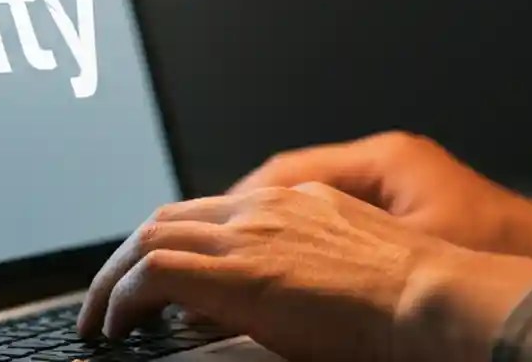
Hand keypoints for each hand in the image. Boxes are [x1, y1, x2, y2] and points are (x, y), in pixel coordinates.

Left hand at [76, 183, 531, 361]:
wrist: (430, 298)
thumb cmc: (412, 298)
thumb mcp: (350, 271)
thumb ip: (304, 272)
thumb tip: (269, 303)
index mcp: (295, 204)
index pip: (212, 213)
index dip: (175, 241)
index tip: (156, 275)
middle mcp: (265, 209)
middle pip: (170, 217)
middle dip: (130, 256)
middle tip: (112, 297)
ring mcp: (249, 234)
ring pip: (150, 238)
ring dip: (115, 279)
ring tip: (102, 318)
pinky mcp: (236, 272)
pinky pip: (154, 274)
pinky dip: (125, 296)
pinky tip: (118, 327)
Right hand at [229, 131, 531, 256]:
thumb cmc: (495, 250)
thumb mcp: (405, 253)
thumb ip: (336, 251)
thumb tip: (281, 250)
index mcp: (382, 159)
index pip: (283, 172)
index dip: (240, 202)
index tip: (204, 228)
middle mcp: (383, 160)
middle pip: (288, 179)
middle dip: (243, 211)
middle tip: (205, 241)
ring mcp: (391, 180)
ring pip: (307, 195)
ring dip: (271, 222)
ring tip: (237, 252)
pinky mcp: (401, 202)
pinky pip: (334, 209)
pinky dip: (304, 231)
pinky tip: (290, 261)